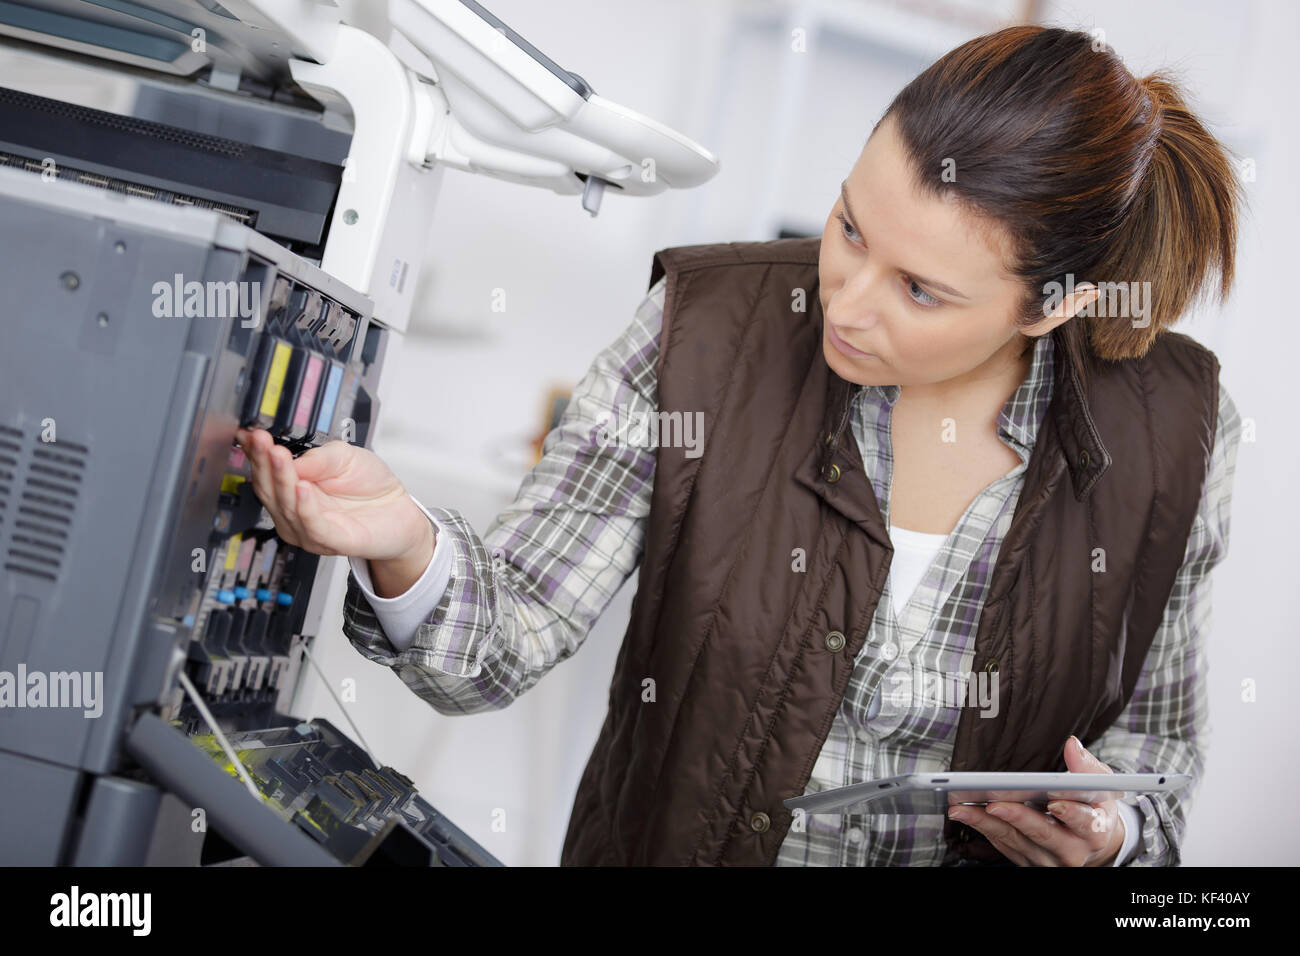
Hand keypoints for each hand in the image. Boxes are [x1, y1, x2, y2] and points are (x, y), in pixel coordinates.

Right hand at [234, 427, 430, 565]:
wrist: (400, 510)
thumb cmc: (370, 485)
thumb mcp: (345, 457)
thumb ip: (319, 458)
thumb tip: (290, 458)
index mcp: (294, 489)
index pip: (267, 472)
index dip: (256, 453)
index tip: (251, 434)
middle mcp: (296, 511)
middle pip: (270, 490)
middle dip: (264, 463)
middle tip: (261, 440)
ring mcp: (310, 529)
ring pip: (287, 507)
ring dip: (281, 480)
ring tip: (278, 456)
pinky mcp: (331, 541)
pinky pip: (312, 526)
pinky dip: (305, 507)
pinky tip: (302, 487)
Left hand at [946, 736, 1125, 865]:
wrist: (1092, 842)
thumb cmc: (1093, 807)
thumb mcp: (1099, 786)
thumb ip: (1087, 767)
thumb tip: (1073, 745)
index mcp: (1094, 830)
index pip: (1084, 823)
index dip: (1070, 813)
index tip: (1054, 802)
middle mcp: (1072, 850)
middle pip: (1043, 833)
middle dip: (1018, 817)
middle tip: (995, 803)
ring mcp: (1047, 858)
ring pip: (1015, 840)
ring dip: (987, 823)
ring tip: (962, 807)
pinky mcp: (1027, 860)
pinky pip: (1003, 845)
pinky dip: (983, 828)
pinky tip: (966, 813)